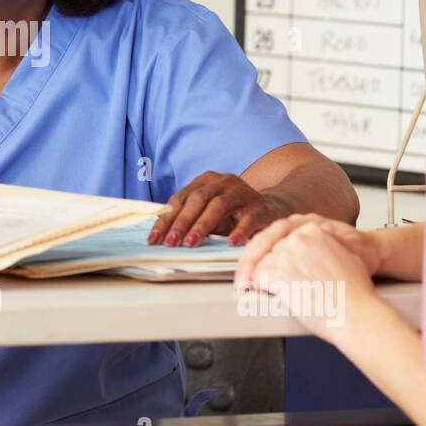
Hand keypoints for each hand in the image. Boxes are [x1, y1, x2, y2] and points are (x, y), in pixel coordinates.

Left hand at [147, 171, 290, 246]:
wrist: (272, 208)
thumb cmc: (233, 214)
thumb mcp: (208, 213)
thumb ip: (190, 218)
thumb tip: (163, 236)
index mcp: (206, 181)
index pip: (180, 198)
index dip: (166, 219)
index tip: (153, 238)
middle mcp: (223, 182)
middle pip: (197, 199)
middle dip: (181, 222)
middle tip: (170, 242)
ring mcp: (242, 193)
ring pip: (218, 206)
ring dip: (202, 225)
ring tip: (191, 243)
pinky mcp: (259, 207)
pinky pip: (248, 219)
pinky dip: (239, 231)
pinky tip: (230, 243)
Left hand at [235, 218, 377, 338]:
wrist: (357, 313)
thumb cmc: (353, 292)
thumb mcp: (342, 256)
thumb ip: (320, 248)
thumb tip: (307, 255)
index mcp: (312, 230)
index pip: (278, 235)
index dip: (266, 250)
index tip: (258, 259)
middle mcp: (298, 239)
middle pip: (264, 247)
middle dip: (252, 263)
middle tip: (243, 277)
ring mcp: (289, 256)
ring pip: (259, 262)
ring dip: (254, 276)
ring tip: (249, 287)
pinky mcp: (281, 275)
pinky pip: (257, 277)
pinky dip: (253, 285)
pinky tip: (253, 292)